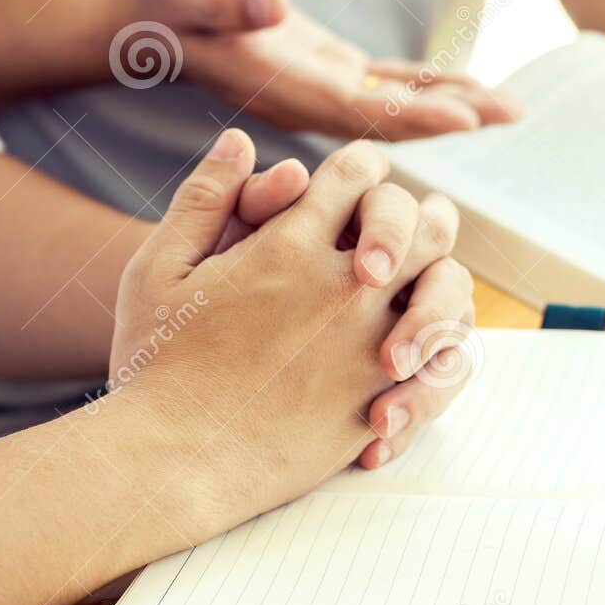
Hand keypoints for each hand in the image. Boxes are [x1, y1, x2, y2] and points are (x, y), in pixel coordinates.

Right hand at [108, 132, 476, 518]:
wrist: (172, 464)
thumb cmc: (155, 367)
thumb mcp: (159, 271)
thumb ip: (203, 201)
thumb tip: (240, 141)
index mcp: (291, 247)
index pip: (356, 172)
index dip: (360, 165)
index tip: (356, 179)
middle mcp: (346, 290)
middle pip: (423, 222)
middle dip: (418, 213)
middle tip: (411, 223)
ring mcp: (372, 346)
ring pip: (449, 288)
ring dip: (441, 276)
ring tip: (422, 282)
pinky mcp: (384, 398)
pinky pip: (446, 362)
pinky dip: (443, 351)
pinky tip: (420, 350)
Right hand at [133, 0, 520, 138]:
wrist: (149, 24)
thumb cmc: (167, 4)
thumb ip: (230, 2)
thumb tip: (273, 2)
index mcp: (283, 87)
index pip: (358, 111)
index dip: (413, 115)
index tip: (465, 119)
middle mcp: (310, 99)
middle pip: (391, 119)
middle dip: (452, 116)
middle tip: (515, 113)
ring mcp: (321, 90)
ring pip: (395, 106)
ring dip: (452, 105)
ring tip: (510, 106)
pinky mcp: (328, 73)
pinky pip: (386, 86)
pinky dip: (427, 85)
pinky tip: (468, 86)